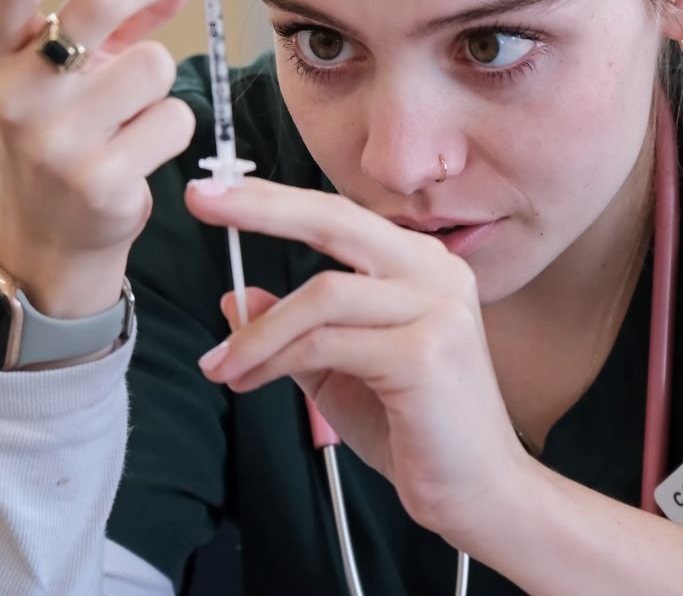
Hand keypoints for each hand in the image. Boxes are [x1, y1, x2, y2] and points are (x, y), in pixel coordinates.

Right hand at [0, 0, 242, 316]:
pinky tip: (141, 149)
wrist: (52, 236)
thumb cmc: (71, 129)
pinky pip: (174, 119)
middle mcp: (16, 91)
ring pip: (155, 64)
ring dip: (162, 82)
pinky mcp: (99, 180)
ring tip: (134, 112)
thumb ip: (136, 3)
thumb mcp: (84, 63)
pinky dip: (172, 127)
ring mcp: (54, 139)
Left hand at [188, 177, 530, 544]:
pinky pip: (327, 344)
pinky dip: (276, 360)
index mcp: (423, 266)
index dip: (274, 200)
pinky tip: (251, 381)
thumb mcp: (340, 371)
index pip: (340, 217)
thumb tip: (238, 299)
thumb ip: (296, 331)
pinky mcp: (425, 352)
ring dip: (259, 333)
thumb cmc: (418, 432)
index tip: (217, 189)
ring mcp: (437, 308)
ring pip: (322, 294)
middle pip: (336, 221)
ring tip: (223, 365)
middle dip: (262, 207)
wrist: (479, 492)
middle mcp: (437, 272)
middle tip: (203, 200)